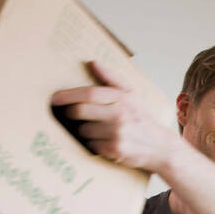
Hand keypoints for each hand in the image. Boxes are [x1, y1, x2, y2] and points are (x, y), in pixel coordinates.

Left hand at [50, 60, 175, 172]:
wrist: (161, 146)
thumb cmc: (142, 119)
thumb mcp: (131, 95)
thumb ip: (111, 78)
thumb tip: (93, 63)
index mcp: (121, 98)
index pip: (88, 93)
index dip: (68, 95)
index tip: (54, 98)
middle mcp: (119, 115)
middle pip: (80, 111)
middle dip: (71, 113)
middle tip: (70, 114)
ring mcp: (116, 134)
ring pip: (83, 130)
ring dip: (84, 131)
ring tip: (97, 130)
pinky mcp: (115, 150)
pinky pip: (91, 145)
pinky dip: (93, 144)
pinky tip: (104, 141)